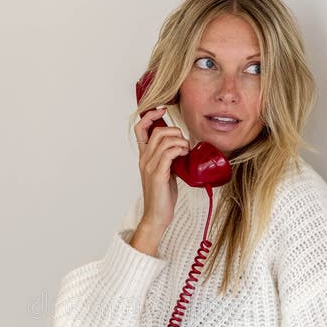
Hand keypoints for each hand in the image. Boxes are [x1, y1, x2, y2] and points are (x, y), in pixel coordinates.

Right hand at [134, 107, 190, 231]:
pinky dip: (180, 150)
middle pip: (157, 131)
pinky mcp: (158, 174)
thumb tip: (183, 146)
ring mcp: (150, 166)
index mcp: (144, 157)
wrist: (157, 216)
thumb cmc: (163, 196)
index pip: (140, 128)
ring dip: (180, 141)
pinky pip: (169, 152)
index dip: (150, 115)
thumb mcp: (166, 171)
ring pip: (164, 139)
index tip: (162, 110)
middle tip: (184, 143)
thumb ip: (169, 158)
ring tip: (186, 151)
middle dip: (175, 131)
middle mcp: (144, 159)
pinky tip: (185, 156)